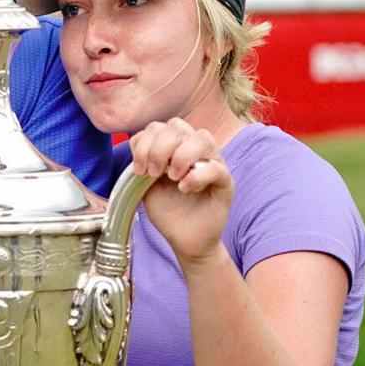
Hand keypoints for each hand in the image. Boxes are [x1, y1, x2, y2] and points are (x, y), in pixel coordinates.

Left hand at [130, 118, 234, 266]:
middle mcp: (194, 149)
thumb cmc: (168, 209)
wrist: (184, 239)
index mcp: (173, 147)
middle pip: (178, 126)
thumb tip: (138, 145)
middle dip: (159, 147)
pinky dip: (196, 176)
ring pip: (203, 137)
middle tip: (153, 173)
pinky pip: (216, 167)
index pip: (159, 127)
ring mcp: (212, 162)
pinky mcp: (226, 182)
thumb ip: (143, 162)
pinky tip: (184, 188)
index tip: (138, 169)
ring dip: (181, 155)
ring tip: (172, 177)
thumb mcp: (146, 184)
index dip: (144, 142)